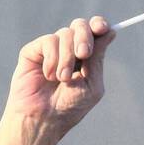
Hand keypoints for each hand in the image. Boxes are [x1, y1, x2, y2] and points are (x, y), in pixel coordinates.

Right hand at [0, 15, 114, 144]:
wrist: (42, 119)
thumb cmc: (68, 108)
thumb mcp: (91, 83)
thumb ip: (98, 57)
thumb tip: (110, 31)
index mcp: (85, 58)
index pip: (94, 32)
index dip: (98, 25)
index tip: (102, 28)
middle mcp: (68, 51)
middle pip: (80, 26)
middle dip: (84, 37)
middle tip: (83, 54)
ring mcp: (50, 51)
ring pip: (64, 33)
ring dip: (67, 57)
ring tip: (62, 79)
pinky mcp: (33, 52)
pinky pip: (48, 41)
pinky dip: (52, 58)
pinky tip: (48, 75)